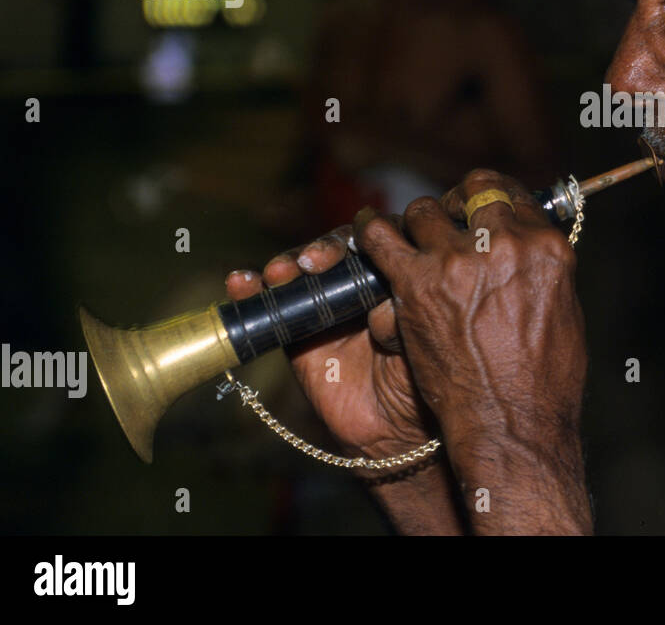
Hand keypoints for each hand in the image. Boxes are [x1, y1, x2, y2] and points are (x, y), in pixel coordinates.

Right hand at [226, 225, 464, 533]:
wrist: (398, 430)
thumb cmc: (424, 379)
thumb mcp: (424, 343)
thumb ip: (407, 318)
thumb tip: (383, 308)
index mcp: (400, 274)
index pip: (384, 237)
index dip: (372, 234)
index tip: (361, 244)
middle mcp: (361, 281)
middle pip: (340, 246)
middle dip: (325, 248)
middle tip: (315, 262)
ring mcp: (326, 302)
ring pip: (304, 269)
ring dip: (288, 262)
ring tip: (279, 273)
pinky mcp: (297, 329)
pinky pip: (272, 305)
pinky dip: (252, 290)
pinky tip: (240, 282)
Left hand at [354, 169, 590, 532]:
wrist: (510, 422)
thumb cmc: (544, 381)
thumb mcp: (565, 311)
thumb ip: (542, 271)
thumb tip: (527, 252)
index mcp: (546, 246)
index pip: (512, 195)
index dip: (490, 198)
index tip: (478, 205)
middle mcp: (503, 243)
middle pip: (470, 193)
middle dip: (457, 205)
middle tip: (446, 221)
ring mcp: (456, 260)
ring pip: (423, 212)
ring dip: (417, 223)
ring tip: (409, 236)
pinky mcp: (415, 283)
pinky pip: (380, 238)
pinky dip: (370, 232)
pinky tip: (366, 231)